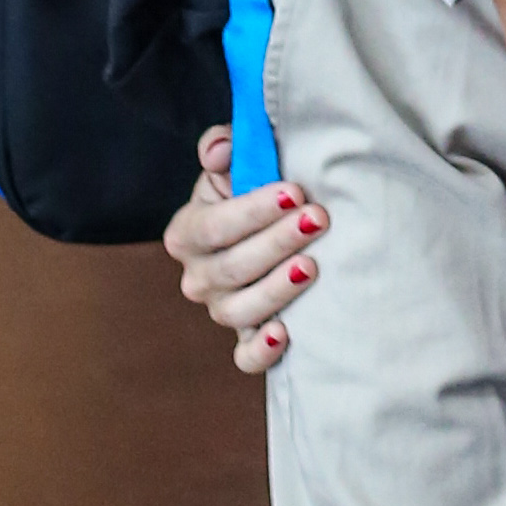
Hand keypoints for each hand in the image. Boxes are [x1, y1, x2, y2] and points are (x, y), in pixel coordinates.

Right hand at [164, 122, 324, 373]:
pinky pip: (245, 357)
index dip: (253, 210)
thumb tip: (221, 148)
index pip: (214, 226)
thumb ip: (224, 147)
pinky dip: (261, 351)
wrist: (269, 229)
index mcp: (187, 232)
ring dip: (276, 289)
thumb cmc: (252, 190)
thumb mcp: (234, 163)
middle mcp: (197, 277)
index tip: (295, 192)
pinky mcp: (246, 338)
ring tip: (311, 265)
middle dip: (277, 242)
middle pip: (231, 268)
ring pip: (239, 311)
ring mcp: (221, 310)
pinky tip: (285, 333)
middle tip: (318, 219)